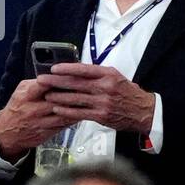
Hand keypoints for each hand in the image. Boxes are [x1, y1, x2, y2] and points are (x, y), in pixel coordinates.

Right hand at [0, 79, 79, 160]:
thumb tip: (53, 76)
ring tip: (88, 99)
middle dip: (73, 92)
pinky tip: (82, 112)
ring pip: (64, 114)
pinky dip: (74, 118)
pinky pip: (64, 124)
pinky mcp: (47, 133)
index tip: (70, 74)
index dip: (58, 79)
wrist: (8, 133)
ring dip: (77, 107)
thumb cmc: (17, 109)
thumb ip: (35, 84)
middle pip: (57, 99)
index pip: (43, 85)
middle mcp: (33, 110)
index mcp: (26, 96)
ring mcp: (41, 123)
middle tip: (87, 86)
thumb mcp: (20, 91)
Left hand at [38, 63, 155, 133]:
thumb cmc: (127, 92)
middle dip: (56, 81)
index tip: (53, 68)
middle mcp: (105, 87)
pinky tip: (56, 108)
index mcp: (108, 74)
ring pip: (75, 98)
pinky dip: (66, 111)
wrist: (143, 111)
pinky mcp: (100, 116)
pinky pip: (79, 113)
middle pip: (76, 83)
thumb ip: (97, 74)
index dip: (67, 68)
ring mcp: (102, 102)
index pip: (84, 69)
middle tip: (42, 80)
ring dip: (58, 96)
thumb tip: (76, 70)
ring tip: (46, 95)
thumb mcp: (115, 77)